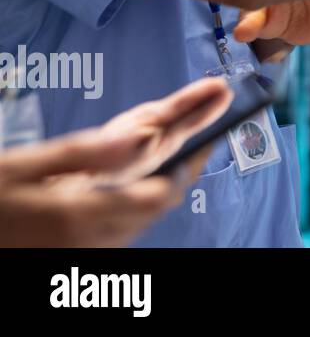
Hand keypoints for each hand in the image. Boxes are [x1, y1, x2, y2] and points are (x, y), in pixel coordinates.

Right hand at [0, 77, 231, 246]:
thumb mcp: (23, 166)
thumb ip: (84, 153)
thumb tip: (142, 136)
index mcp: (81, 214)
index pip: (159, 196)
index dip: (184, 168)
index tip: (199, 141)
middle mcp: (88, 240)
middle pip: (153, 213)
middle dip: (174, 181)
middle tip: (190, 147)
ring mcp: (80, 254)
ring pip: (137, 227)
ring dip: (154, 198)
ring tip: (164, 164)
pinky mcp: (70, 259)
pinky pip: (115, 237)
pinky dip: (130, 213)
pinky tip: (121, 193)